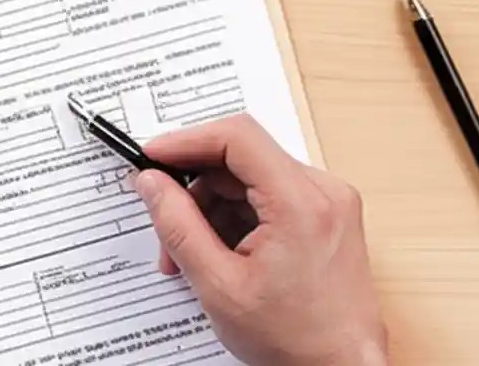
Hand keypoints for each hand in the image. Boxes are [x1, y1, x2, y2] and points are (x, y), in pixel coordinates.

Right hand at [136, 116, 387, 365]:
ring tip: (189, 256)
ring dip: (210, 209)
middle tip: (164, 225)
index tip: (153, 157)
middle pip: (238, 160)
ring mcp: (327, 203)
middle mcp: (323, 193)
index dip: (186, 141)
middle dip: (193, 191)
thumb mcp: (218, 284)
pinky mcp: (324, 216)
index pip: (237, 138)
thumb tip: (151, 182)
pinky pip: (265, 197)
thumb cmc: (295, 340)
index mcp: (302, 204)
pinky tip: (217, 253)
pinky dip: (233, 219)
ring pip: (248, 180)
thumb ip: (177, 225)